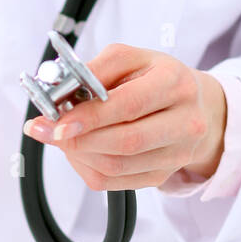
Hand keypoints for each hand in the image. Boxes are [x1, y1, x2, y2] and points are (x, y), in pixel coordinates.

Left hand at [22, 43, 227, 190]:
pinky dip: (87, 167)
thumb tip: (59, 92)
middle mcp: (185, 122)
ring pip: (117, 166)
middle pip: (125, 142)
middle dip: (78, 139)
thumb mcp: (129, 59)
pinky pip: (116, 182)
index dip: (90, 116)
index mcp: (175, 83)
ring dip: (79, 154)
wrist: (195, 105)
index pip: (129, 105)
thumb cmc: (155, 78)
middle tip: (46, 131)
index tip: (56, 121)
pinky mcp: (163, 175)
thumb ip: (95, 70)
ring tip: (60, 137)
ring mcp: (177, 154)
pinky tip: (78, 151)